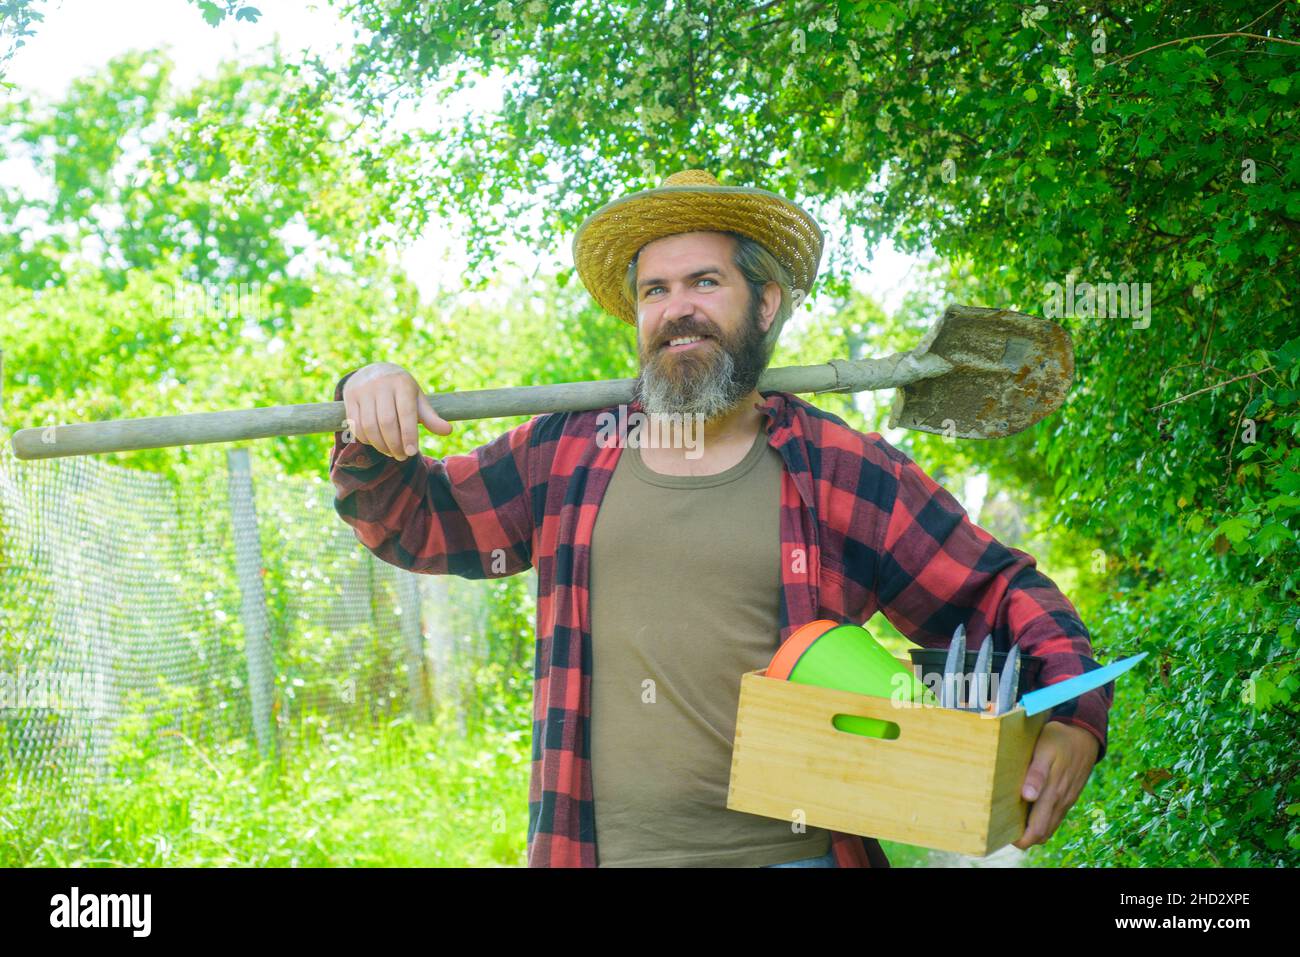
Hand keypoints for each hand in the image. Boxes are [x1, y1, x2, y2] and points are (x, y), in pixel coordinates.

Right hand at [341, 362, 451, 460]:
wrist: (375, 371)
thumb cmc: (402, 391)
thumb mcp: (417, 399)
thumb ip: (430, 417)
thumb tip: (448, 431)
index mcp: (402, 383)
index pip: (406, 413)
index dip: (409, 435)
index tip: (412, 453)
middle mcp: (381, 384)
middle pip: (387, 422)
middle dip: (395, 444)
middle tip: (402, 456)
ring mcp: (363, 389)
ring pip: (369, 425)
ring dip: (380, 445)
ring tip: (390, 453)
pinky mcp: (349, 396)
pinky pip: (356, 424)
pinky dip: (366, 439)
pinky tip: (376, 443)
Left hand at [1012, 721, 1099, 849]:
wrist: (1085, 735)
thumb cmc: (1058, 740)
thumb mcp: (1043, 751)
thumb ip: (1036, 774)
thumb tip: (1027, 797)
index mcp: (1053, 792)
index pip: (1037, 829)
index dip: (1021, 839)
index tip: (1003, 834)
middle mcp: (1061, 801)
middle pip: (1042, 833)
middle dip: (1024, 838)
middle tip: (1004, 830)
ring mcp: (1066, 800)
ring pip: (1049, 827)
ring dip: (1033, 831)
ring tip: (1013, 822)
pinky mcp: (1069, 796)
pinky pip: (1056, 817)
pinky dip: (1042, 821)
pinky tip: (1029, 812)